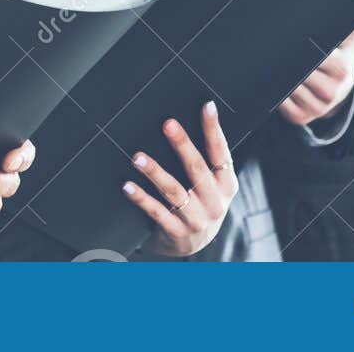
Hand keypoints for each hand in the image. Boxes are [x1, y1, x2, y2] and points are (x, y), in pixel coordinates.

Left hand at [122, 101, 238, 256]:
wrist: (193, 245)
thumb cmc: (199, 204)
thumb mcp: (211, 185)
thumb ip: (204, 161)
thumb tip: (181, 124)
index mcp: (226, 184)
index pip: (221, 152)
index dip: (214, 129)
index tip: (207, 106)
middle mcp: (215, 201)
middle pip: (197, 168)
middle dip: (182, 144)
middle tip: (168, 124)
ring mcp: (197, 219)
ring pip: (174, 191)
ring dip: (155, 172)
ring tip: (138, 157)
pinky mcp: (177, 232)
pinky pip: (157, 213)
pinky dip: (141, 198)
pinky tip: (128, 186)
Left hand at [279, 27, 353, 125]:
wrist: (340, 90)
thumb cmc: (341, 61)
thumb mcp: (350, 43)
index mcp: (343, 70)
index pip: (317, 56)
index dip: (304, 48)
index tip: (296, 41)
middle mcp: (331, 92)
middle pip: (301, 72)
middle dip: (291, 62)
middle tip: (283, 52)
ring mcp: (317, 107)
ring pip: (289, 87)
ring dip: (282, 75)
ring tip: (281, 66)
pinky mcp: (301, 118)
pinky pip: (281, 103)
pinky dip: (277, 93)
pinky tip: (279, 82)